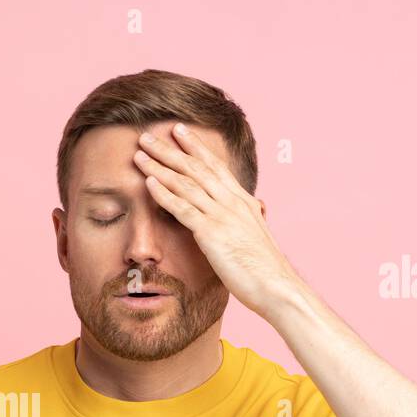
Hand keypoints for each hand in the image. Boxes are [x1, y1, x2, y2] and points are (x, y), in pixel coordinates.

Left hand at [133, 123, 305, 318]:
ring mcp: (222, 215)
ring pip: (186, 184)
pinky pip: (183, 209)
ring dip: (160, 167)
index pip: (215, 166)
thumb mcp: (257, 236)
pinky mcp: (211, 233)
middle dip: (169, 150)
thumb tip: (256, 208)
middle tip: (147, 135)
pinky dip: (164, 194)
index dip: (195, 147)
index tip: (178, 130)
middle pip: (196, 168)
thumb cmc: (265, 269)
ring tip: (140, 153)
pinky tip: (148, 183)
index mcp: (243, 201)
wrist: (277, 286)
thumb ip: (249, 219)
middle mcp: (232, 202)